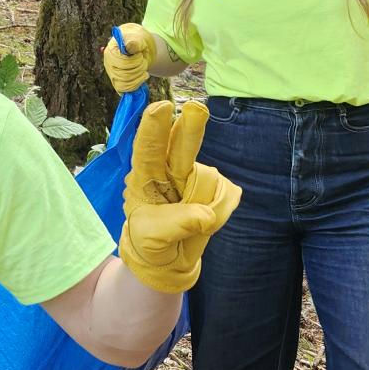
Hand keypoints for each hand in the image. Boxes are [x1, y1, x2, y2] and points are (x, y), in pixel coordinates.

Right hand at [103, 25, 155, 95]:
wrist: (139, 48)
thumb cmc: (137, 41)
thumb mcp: (138, 38)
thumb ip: (134, 42)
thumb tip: (129, 46)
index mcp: (111, 51)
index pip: (123, 63)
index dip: (135, 61)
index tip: (140, 55)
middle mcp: (108, 64)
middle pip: (124, 75)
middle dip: (139, 69)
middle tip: (143, 62)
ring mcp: (112, 74)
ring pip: (125, 84)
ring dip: (139, 78)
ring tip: (144, 70)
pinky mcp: (117, 82)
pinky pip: (124, 90)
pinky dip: (135, 85)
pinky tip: (141, 77)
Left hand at [118, 101, 240, 293]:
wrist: (168, 261)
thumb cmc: (150, 244)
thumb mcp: (151, 239)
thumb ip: (174, 224)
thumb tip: (205, 215)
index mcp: (145, 178)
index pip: (146, 150)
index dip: (152, 130)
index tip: (160, 109)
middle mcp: (169, 172)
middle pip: (180, 147)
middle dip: (189, 128)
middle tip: (196, 108)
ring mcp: (193, 180)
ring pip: (206, 174)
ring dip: (206, 193)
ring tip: (197, 225)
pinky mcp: (214, 191)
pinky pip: (223, 197)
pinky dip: (218, 212)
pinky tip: (205, 224)